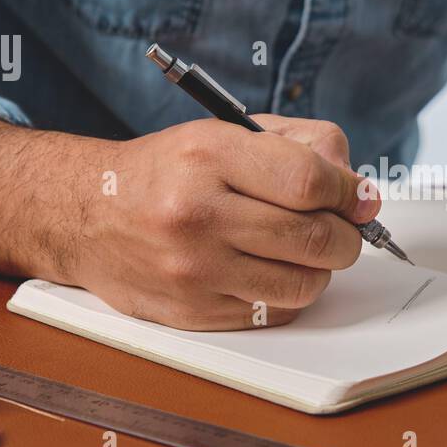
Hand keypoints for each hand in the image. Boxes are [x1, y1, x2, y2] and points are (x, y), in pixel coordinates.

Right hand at [0, 115, 378, 329]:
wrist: (84, 214)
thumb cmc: (167, 171)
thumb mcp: (226, 133)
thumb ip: (301, 148)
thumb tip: (361, 193)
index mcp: (209, 156)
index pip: (311, 182)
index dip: (348, 192)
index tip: (356, 197)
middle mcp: (198, 214)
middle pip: (317, 239)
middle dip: (346, 236)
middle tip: (342, 229)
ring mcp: (194, 270)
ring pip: (304, 285)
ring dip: (319, 270)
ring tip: (301, 251)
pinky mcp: (193, 312)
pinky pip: (274, 313)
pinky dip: (285, 294)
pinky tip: (266, 270)